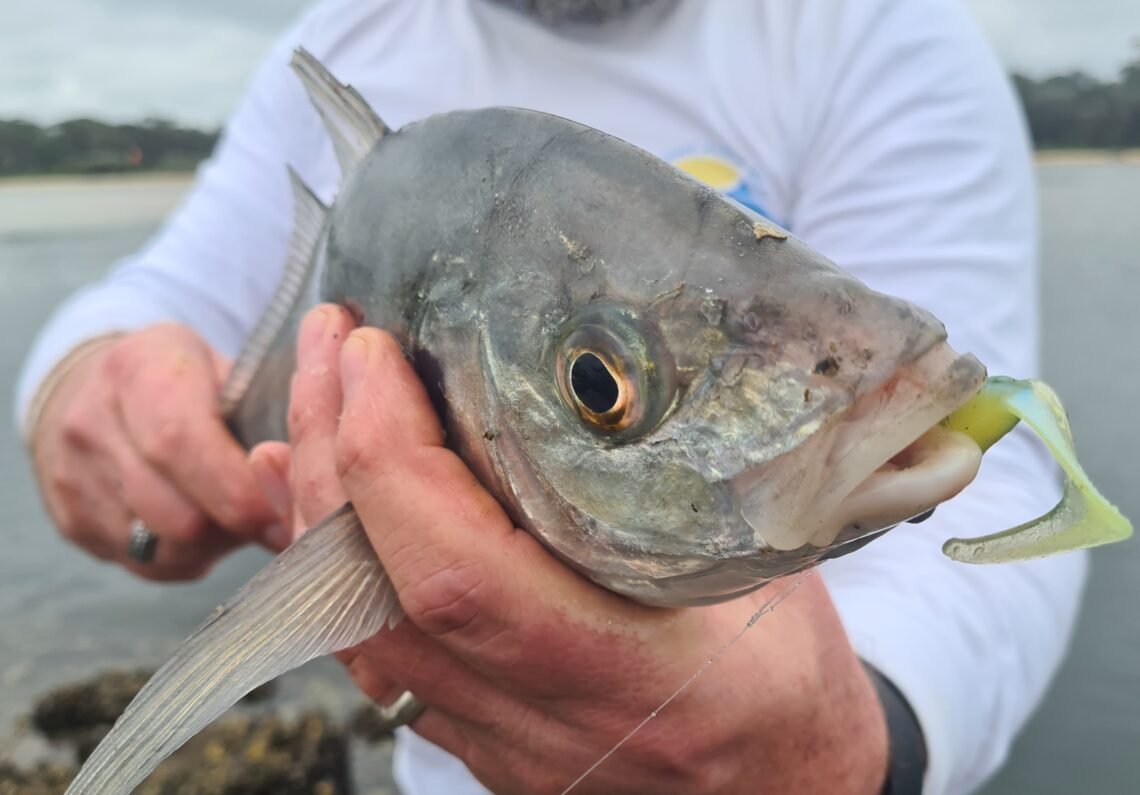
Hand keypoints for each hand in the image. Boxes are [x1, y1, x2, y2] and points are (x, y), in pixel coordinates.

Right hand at [30, 324, 288, 579]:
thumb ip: (265, 420)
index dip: (237, 488)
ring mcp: (73, 477)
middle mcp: (91, 424)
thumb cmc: (185, 380)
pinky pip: (145, 564)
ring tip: (234, 516)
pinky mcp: (72, 521)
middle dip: (234, 526)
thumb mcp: (227, 371)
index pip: (179, 442)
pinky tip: (202, 527)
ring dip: (212, 544)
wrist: (93, 389)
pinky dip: (186, 557)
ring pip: (162, 547)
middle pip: (173, 511)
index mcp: (137, 370)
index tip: (280, 510)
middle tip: (271, 519)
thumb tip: (297, 488)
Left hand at [284, 304, 888, 794]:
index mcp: (628, 672)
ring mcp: (498, 742)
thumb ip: (690, 484)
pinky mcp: (478, 740)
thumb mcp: (772, 568)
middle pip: (381, 595)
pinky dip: (329, 564)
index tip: (378, 356)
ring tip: (318, 397)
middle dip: (336, 451)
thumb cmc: (792, 678)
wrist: (785, 792)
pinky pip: (374, 654)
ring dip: (318, 500)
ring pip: (357, 629)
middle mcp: (542, 720)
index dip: (394, 458)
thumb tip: (623, 371)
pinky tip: (314, 498)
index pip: (459, 574)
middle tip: (330, 340)